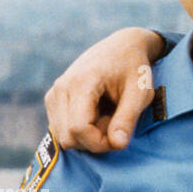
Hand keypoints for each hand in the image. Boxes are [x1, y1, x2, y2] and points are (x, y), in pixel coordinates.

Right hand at [44, 27, 164, 152]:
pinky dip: (80, 130)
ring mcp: (53, 94)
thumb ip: (128, 119)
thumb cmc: (134, 68)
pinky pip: (61, 129)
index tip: (121, 137)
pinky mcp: (52, 100)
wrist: (122, 46)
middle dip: (94, 141)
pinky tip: (97, 115)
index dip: (100, 142)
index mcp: (81, 83)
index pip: (79, 129)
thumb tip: (117, 144)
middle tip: (116, 123)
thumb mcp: (140, 92)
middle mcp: (61, 88)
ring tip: (108, 116)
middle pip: (68, 137)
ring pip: (62, 136)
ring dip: (88, 136)